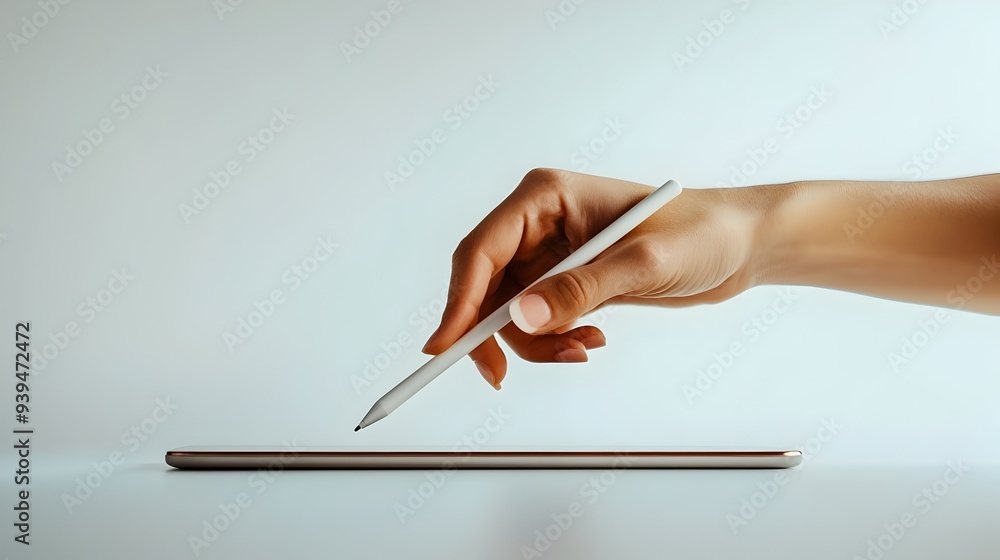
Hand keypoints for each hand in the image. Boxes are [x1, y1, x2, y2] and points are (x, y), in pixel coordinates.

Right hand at [420, 169, 765, 387]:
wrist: (739, 246)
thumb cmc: (702, 232)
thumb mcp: (644, 262)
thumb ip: (581, 289)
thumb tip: (519, 317)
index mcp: (545, 197)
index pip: (482, 251)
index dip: (457, 300)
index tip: (445, 346)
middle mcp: (539, 221)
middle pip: (483, 285)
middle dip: (491, 333)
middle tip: (499, 376)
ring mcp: (551, 252)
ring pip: (508, 310)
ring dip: (536, 342)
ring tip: (583, 350)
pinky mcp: (567, 278)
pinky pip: (536, 319)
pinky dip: (554, 340)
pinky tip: (592, 340)